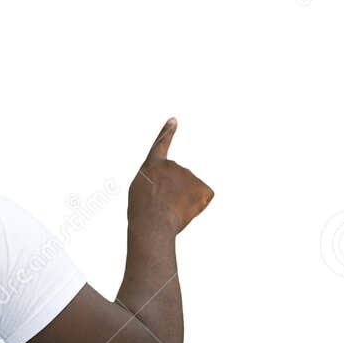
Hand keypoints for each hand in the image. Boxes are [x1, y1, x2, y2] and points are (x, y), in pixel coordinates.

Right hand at [128, 119, 212, 233]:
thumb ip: (155, 183)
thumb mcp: (140, 193)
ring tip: (169, 212)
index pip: (160, 144)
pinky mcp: (203, 188)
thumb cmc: (142, 213)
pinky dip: (196, 207)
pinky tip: (184, 212)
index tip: (174, 121)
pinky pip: (203, 199)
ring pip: (189, 193)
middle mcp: (172, 165)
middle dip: (173, 196)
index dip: (166, 133)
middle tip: (161, 209)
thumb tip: (171, 188)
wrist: (153, 222)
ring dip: (182, 204)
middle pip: (177, 183)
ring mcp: (188, 175)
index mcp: (153, 166)